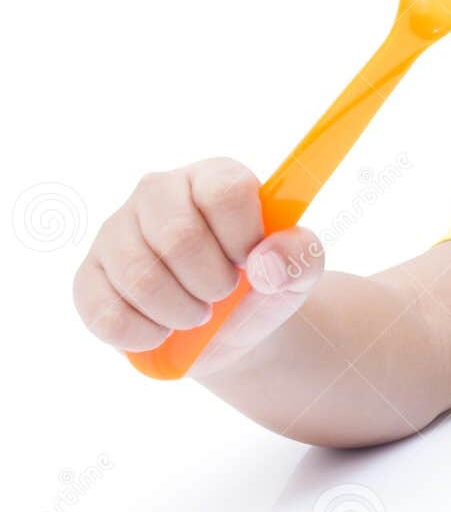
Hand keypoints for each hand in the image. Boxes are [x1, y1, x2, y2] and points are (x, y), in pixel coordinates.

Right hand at [73, 158, 324, 376]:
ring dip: (181, 312)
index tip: (251, 261)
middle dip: (213, 283)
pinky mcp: (89, 276)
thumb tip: (265, 263)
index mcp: (212, 177)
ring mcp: (116, 232)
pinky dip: (145, 334)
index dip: (243, 237)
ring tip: (198, 314)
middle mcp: (158, 193)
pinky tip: (163, 329)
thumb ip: (301, 256)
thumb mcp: (301, 270)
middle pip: (179, 236)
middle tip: (224, 293)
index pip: (224, 191)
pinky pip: (106, 313)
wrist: (231, 327)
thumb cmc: (265, 284)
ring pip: (141, 277)